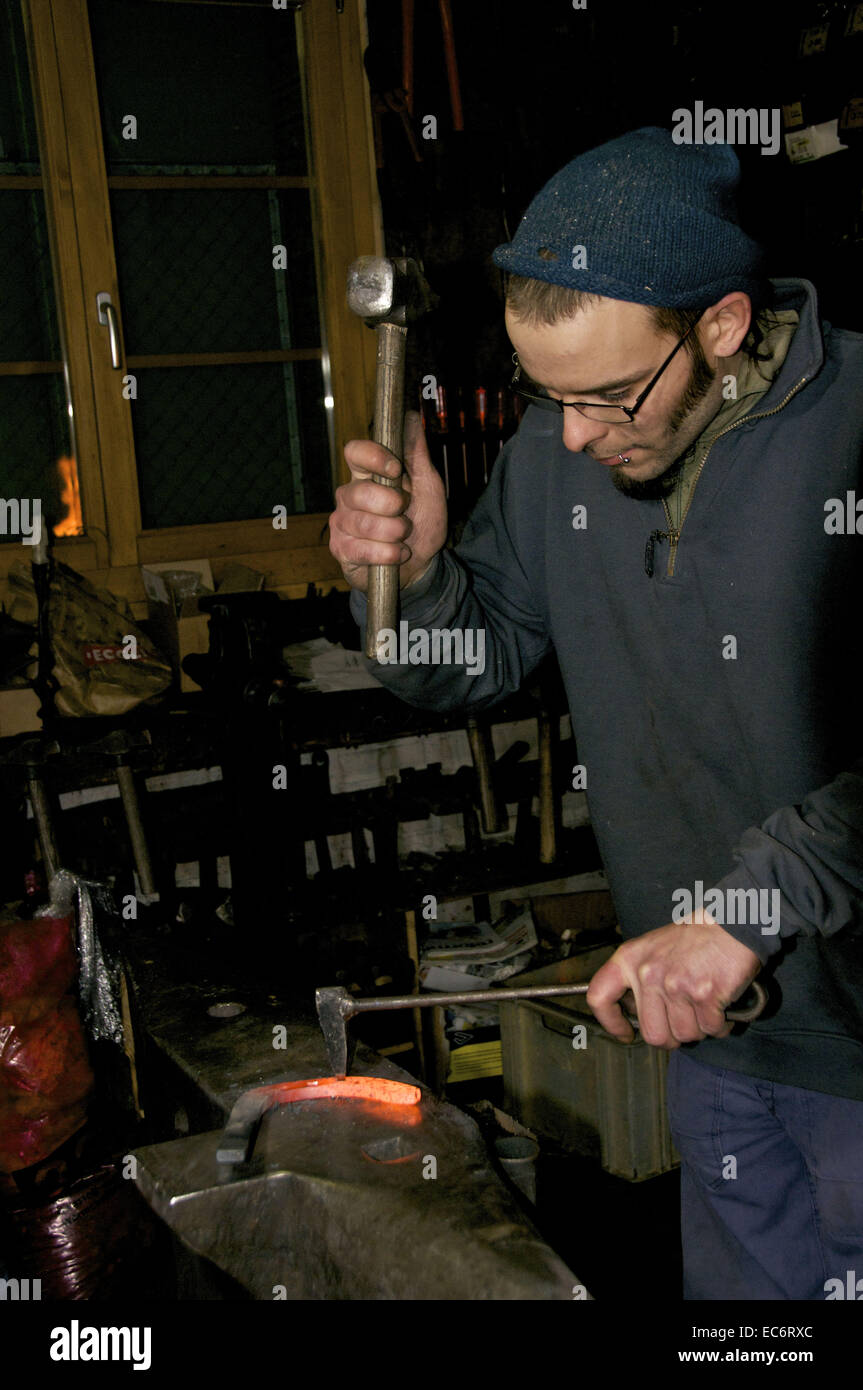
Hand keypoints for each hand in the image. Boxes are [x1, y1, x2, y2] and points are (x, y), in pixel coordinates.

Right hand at [328, 410, 447, 592]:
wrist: (420, 565)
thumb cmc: (421, 522)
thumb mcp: (428, 486)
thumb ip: (416, 453)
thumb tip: (411, 416)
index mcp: (367, 474)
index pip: (355, 452)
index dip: (373, 457)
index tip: (396, 469)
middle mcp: (349, 495)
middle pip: (359, 491)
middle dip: (391, 506)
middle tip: (405, 514)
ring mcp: (342, 522)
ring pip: (363, 523)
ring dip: (394, 533)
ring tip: (403, 537)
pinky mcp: (341, 549)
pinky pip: (362, 549)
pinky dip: (388, 554)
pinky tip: (397, 554)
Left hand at [586, 911, 761, 1047]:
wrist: (730, 923)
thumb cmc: (693, 938)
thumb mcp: (652, 948)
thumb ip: (638, 979)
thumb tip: (634, 1015)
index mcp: (629, 960)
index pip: (599, 997)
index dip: (611, 1023)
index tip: (625, 1033)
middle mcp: (648, 974)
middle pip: (652, 1034)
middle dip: (671, 1038)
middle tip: (683, 1024)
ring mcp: (676, 985)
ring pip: (684, 1035)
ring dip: (699, 1029)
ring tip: (704, 1007)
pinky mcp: (704, 994)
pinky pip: (711, 1029)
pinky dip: (719, 1025)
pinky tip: (721, 1007)